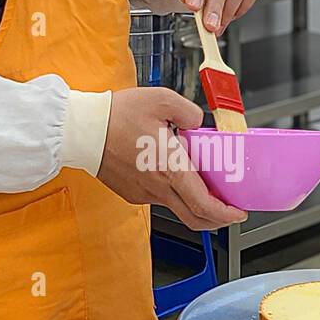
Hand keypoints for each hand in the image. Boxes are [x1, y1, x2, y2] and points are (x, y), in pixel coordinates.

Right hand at [97, 88, 247, 231]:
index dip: (225, 214)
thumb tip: (197, 123)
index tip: (237, 212)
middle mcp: (158, 187)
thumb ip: (188, 111)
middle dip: (218, 219)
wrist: (81, 131)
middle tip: (229, 211)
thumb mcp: (160, 99)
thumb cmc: (115, 116)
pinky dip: (174, 193)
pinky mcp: (132, 192)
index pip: (203, 205)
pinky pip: (160, 198)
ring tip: (203, 184)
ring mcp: (144, 193)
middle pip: (195, 218)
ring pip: (178, 208)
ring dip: (195, 203)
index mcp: (170, 168)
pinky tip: (173, 174)